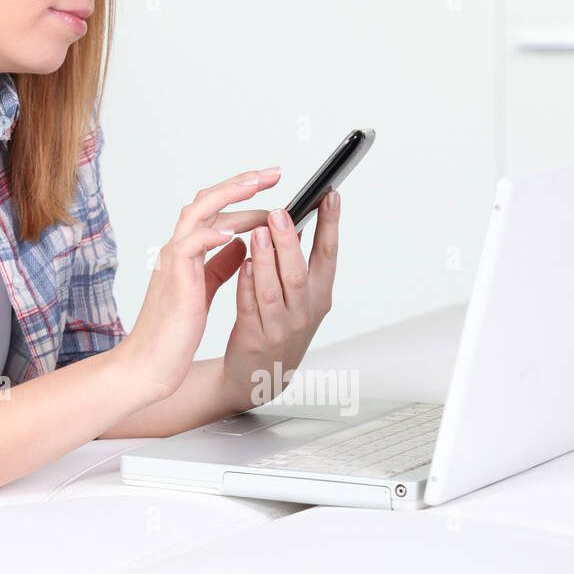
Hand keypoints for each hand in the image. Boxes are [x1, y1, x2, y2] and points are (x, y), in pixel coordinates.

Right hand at [123, 167, 281, 401]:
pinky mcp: (174, 279)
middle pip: (207, 200)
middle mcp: (178, 247)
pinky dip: (210, 234)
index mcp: (188, 250)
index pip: (216, 209)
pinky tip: (232, 232)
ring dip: (228, 196)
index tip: (272, 186)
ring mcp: (173, 260)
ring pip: (197, 212)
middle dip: (241, 183)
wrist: (149, 363)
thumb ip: (220, 264)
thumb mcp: (205, 289)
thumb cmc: (174, 330)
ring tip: (257, 185)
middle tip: (274, 173)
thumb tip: (241, 243)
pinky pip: (190, 245)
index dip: (243, 194)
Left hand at [221, 186, 339, 404]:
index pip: (328, 256)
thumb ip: (299, 264)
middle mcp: (304, 313)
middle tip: (280, 212)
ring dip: (266, 260)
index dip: (330, 225)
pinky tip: (243, 265)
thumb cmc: (281, 329)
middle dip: (289, 242)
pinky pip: (250, 309)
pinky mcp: (254, 339)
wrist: (260, 377)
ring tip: (259, 232)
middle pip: (298, 273)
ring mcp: (280, 329)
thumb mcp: (301, 299)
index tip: (330, 195)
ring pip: (273, 290)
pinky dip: (247, 286)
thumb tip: (296, 218)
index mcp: (319, 297)